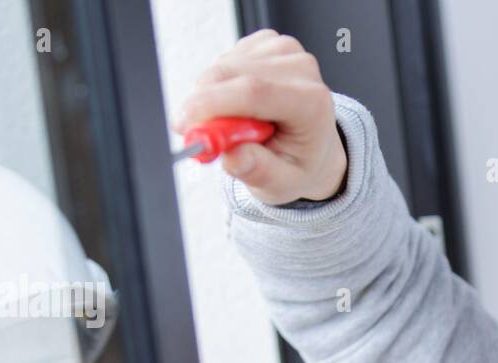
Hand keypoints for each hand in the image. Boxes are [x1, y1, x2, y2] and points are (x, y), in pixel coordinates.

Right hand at [174, 29, 347, 205]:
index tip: (184, 125)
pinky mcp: (268, 42)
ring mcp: (285, 51)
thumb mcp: (282, 184)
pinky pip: (225, 60)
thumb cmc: (298, 165)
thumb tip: (232, 157)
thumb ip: (258, 171)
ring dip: (210, 97)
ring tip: (232, 126)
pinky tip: (237, 104)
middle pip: (232, 73)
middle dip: (201, 103)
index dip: (212, 104)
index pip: (255, 92)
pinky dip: (219, 84)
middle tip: (193, 134)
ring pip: (223, 66)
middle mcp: (301, 69)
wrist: (314, 148)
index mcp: (312, 103)